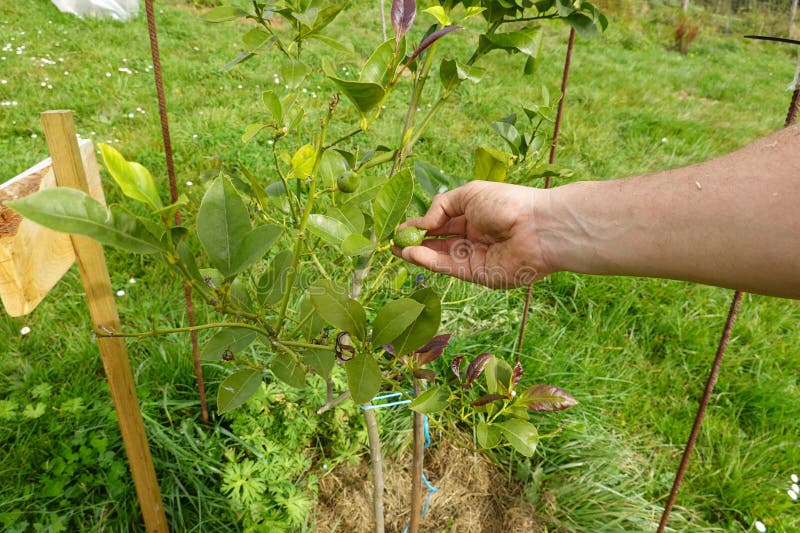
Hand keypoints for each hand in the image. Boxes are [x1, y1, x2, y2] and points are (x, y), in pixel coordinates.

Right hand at [396, 181, 552, 287]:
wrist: (537, 227)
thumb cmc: (507, 203)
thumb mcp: (469, 194)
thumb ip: (441, 207)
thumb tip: (423, 223)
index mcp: (474, 215)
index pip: (441, 222)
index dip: (420, 226)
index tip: (399, 229)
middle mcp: (473, 237)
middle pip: (439, 242)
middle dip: (415, 243)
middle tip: (392, 243)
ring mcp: (476, 257)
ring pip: (441, 257)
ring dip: (418, 254)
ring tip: (397, 250)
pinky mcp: (479, 275)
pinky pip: (450, 268)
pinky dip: (430, 262)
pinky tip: (413, 254)